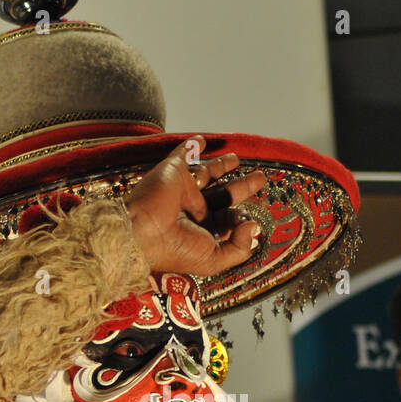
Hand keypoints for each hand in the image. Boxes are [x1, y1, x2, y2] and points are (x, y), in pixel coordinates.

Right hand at [124, 136, 266, 275]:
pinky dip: (191, 146)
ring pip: (206, 173)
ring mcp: (183, 189)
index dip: (239, 217)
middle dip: (241, 186)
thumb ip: (239, 248)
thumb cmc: (174, 249)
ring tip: (236, 159)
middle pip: (222, 194)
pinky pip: (183, 154)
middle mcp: (192, 210)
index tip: (245, 217)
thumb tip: (253, 226)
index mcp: (200, 231)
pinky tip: (201, 141)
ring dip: (221, 165)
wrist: (142, 232)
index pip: (225, 220)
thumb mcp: (214, 260)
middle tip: (258, 178)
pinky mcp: (173, 171)